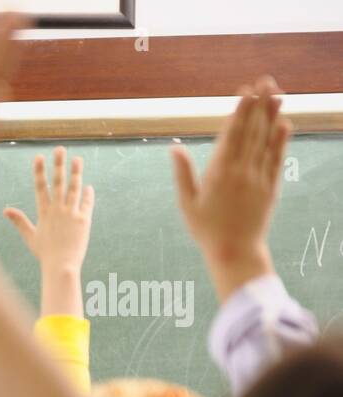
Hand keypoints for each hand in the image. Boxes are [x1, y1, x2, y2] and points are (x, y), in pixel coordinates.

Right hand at [5, 146, 94, 272]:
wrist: (60, 266)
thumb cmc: (45, 254)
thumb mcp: (30, 237)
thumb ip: (19, 221)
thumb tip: (5, 210)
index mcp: (44, 213)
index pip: (40, 187)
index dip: (39, 171)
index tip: (39, 157)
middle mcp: (57, 210)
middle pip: (58, 183)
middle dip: (58, 164)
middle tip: (60, 149)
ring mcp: (71, 214)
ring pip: (74, 188)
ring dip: (76, 173)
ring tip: (77, 159)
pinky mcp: (83, 220)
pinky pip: (86, 203)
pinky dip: (87, 194)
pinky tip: (88, 187)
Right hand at [171, 76, 289, 300]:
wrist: (234, 251)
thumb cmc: (205, 229)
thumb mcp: (187, 203)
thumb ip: (183, 173)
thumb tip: (174, 147)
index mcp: (218, 173)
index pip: (232, 134)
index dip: (240, 111)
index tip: (245, 91)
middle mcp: (241, 171)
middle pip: (252, 131)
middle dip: (258, 105)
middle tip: (265, 81)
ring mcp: (258, 178)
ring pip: (266, 140)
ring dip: (272, 115)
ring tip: (278, 94)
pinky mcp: (270, 187)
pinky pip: (276, 158)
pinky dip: (281, 140)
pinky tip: (284, 123)